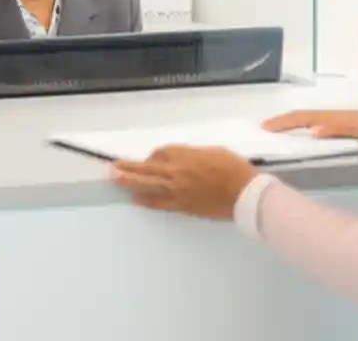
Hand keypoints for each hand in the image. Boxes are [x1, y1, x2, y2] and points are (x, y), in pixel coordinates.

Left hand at [110, 145, 257, 219]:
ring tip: (115, 180)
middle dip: (128, 167)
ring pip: (147, 185)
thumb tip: (184, 158)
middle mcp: (176, 172)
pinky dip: (146, 201)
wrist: (245, 193)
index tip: (152, 160)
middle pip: (146, 168)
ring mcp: (177, 190)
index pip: (159, 154)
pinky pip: (159, 203)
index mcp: (185, 155)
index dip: (153, 156)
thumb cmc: (234, 169)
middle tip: (113, 167)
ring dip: (129, 182)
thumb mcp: (213, 152)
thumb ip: (194, 154)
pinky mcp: (182, 206)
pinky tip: (135, 199)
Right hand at [262, 110, 357, 139]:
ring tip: (282, 129)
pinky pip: (323, 123)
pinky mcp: (351, 126)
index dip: (284, 121)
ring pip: (314, 118)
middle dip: (286, 120)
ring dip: (297, 123)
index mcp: (335, 117)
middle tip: (268, 127)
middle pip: (306, 115)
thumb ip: (338, 128)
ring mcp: (344, 121)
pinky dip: (310, 126)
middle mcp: (337, 116)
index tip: (265, 127)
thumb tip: (313, 129)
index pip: (303, 117)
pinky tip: (310, 134)